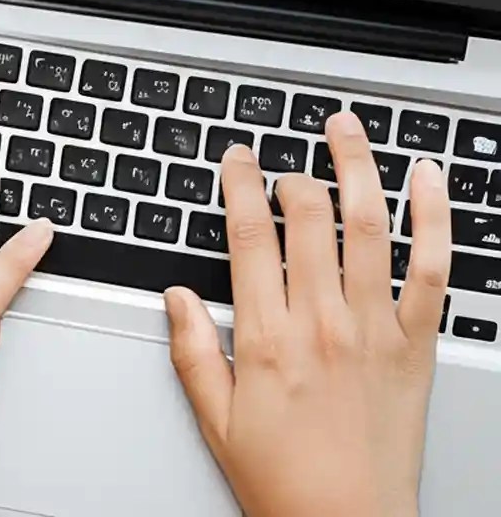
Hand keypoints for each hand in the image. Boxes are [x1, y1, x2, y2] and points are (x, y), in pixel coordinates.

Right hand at [164, 113, 450, 516]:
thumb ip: (192, 351)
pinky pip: (432, 268)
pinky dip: (433, 218)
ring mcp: (375, 329)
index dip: (241, 187)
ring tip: (345, 129)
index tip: (238, 160)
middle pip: (308, 220)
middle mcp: (322, 324)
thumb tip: (175, 296)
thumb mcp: (217, 419)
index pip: (249, 237)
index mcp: (267, 339)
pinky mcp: (416, 344)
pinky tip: (427, 181)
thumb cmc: (285, 480)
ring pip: (368, 227)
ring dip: (357, 167)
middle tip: (284, 160)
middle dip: (293, 175)